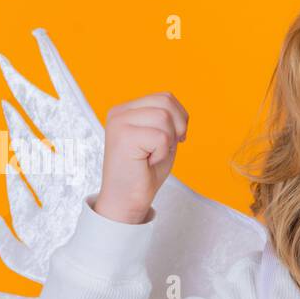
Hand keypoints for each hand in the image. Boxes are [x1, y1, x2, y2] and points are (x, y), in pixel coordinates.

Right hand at [94, 92, 189, 223]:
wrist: (126, 201)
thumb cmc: (144, 174)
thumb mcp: (160, 139)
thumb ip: (167, 120)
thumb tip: (180, 110)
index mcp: (126, 110)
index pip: (165, 97)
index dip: (180, 118)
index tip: (174, 139)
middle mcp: (119, 112)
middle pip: (166, 102)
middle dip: (178, 127)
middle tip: (164, 149)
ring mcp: (119, 122)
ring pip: (164, 117)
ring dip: (167, 142)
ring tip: (152, 155)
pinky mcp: (124, 136)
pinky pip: (161, 136)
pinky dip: (162, 153)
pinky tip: (148, 162)